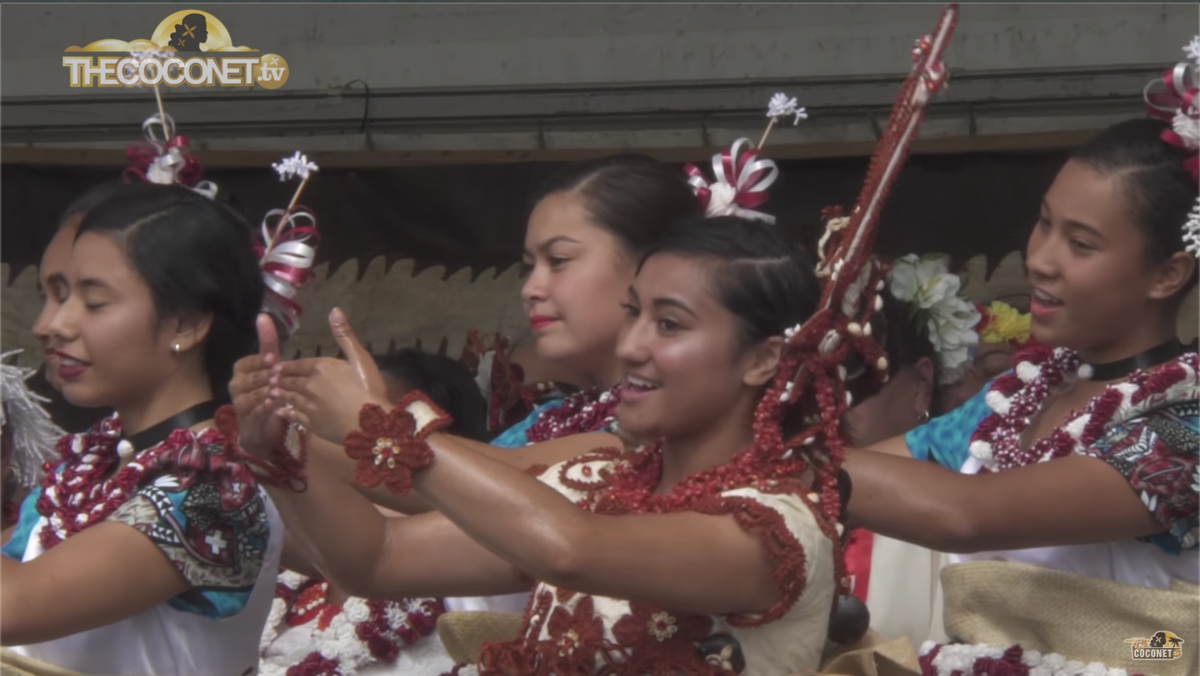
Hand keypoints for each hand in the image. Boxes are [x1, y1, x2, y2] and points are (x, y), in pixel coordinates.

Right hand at [228, 314, 285, 457]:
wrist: (263, 423)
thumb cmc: (267, 388)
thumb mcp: (270, 364)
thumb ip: (267, 342)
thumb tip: (263, 315)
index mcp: (241, 370)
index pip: (247, 362)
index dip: (259, 360)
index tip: (272, 358)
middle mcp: (236, 385)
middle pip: (248, 379)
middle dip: (263, 376)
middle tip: (278, 375)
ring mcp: (240, 403)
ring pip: (250, 396)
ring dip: (264, 392)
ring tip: (277, 391)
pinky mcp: (247, 419)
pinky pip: (253, 412)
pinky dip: (263, 409)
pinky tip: (273, 406)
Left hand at [271, 308, 389, 444]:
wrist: (371, 425)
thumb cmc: (369, 389)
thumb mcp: (361, 358)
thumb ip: (345, 336)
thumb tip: (334, 310)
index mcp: (321, 368)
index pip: (298, 365)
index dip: (287, 366)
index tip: (277, 366)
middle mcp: (309, 386)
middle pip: (290, 381)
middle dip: (280, 379)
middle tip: (271, 379)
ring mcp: (309, 406)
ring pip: (290, 397)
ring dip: (280, 393)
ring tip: (273, 392)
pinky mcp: (311, 424)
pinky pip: (294, 416)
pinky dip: (286, 412)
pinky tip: (281, 411)